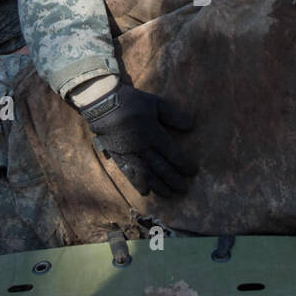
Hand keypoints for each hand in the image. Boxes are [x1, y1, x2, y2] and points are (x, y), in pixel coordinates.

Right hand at [79, 82, 195, 197]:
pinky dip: (137, 183)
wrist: (102, 103)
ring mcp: (128, 153)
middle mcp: (141, 146)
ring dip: (158, 185)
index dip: (183, 164)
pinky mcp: (117, 156)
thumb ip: (173, 115)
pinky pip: (128, 173)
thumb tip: (191, 126)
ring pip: (146, 173)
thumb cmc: (131, 101)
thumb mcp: (155, 103)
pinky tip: (144, 191)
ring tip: (168, 194)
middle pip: (160, 167)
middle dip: (173, 179)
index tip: (192, 172)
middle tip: (183, 189)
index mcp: (152, 132)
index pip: (172, 152)